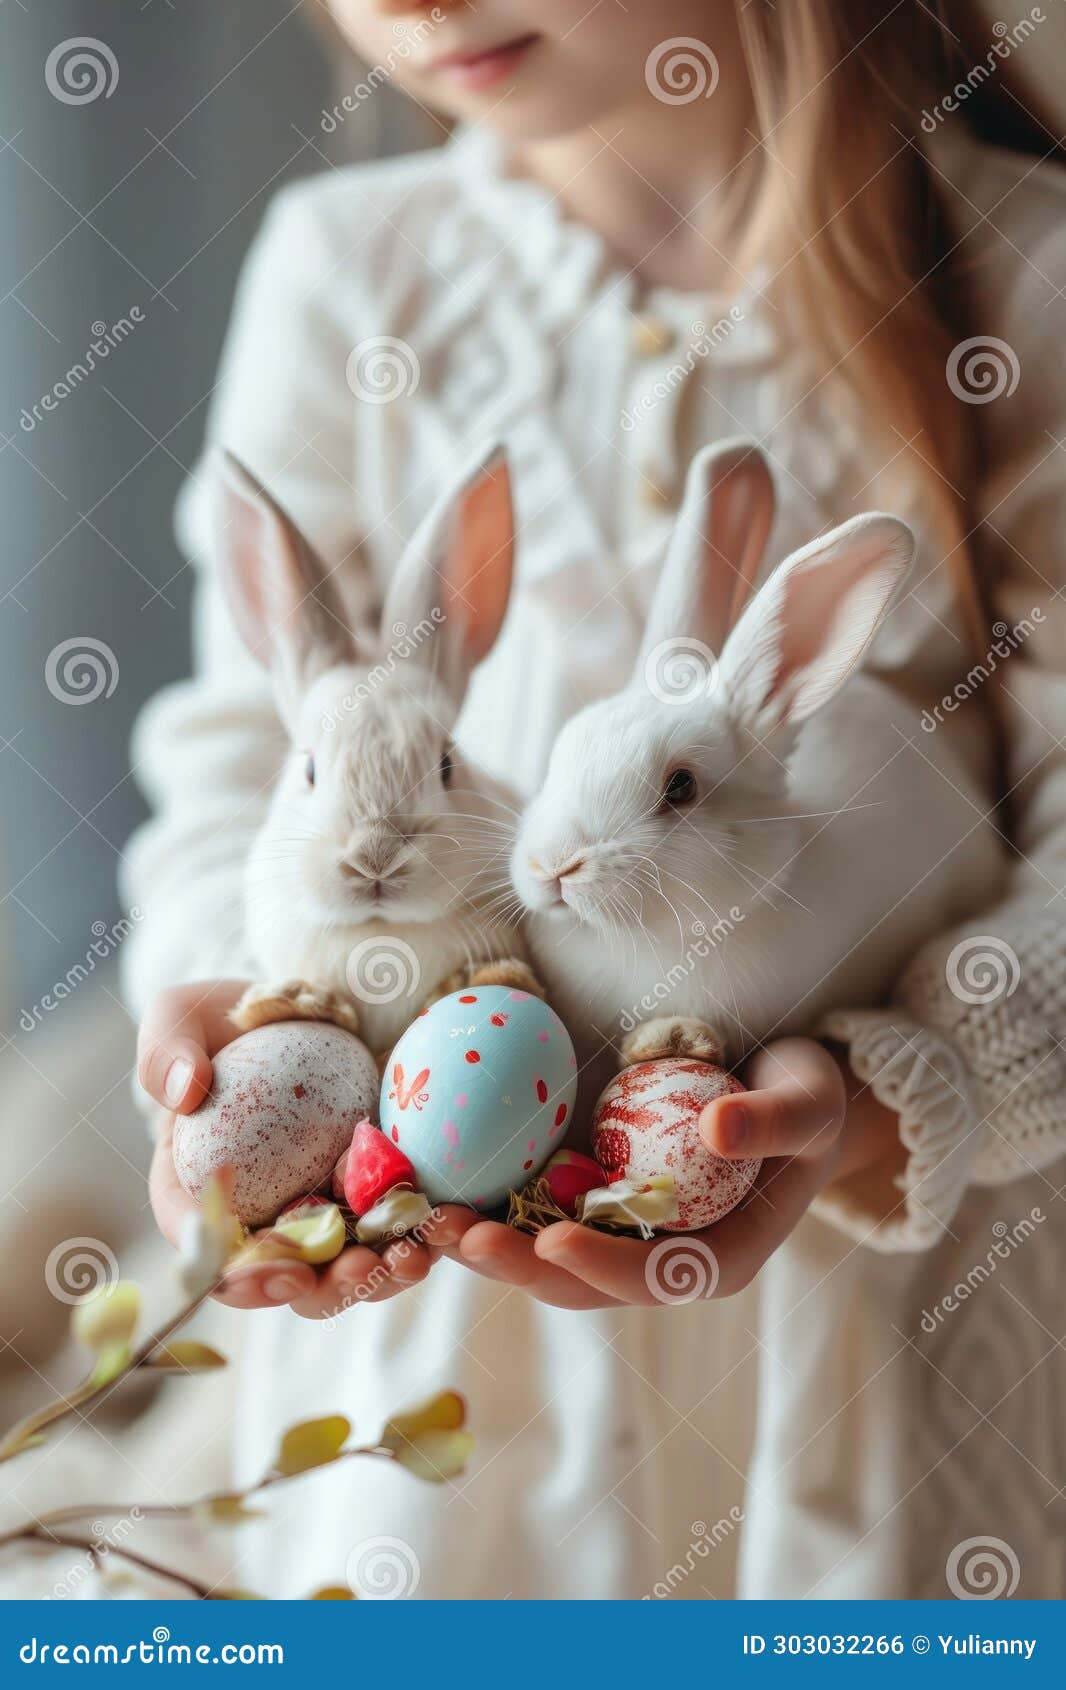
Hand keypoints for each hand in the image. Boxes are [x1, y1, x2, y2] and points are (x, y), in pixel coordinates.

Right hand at [139, 979, 466, 1317]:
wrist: (300, 1002)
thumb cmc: (224, 1017)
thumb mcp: (180, 1017)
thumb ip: (166, 1052)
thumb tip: (181, 1091)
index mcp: (199, 1197)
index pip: (209, 1256)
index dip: (240, 1278)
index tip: (279, 1272)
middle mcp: (261, 1219)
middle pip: (287, 1278)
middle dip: (324, 1289)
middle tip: (356, 1271)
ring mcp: (321, 1210)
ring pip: (348, 1266)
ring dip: (380, 1275)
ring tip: (411, 1258)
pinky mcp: (373, 1191)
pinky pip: (396, 1224)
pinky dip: (420, 1232)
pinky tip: (446, 1223)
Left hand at [445, 1037, 899, 1308]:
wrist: (793, 1091)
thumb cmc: (809, 1097)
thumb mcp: (809, 1103)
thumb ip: (771, 1120)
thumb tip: (717, 1131)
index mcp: (718, 1259)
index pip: (652, 1278)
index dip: (600, 1265)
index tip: (552, 1239)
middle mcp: (665, 1259)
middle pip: (582, 1281)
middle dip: (519, 1265)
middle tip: (460, 1236)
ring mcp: (627, 1234)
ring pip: (550, 1255)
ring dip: (491, 1243)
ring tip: (433, 1220)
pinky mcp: (601, 1202)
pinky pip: (542, 1214)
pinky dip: (497, 1206)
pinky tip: (449, 1186)